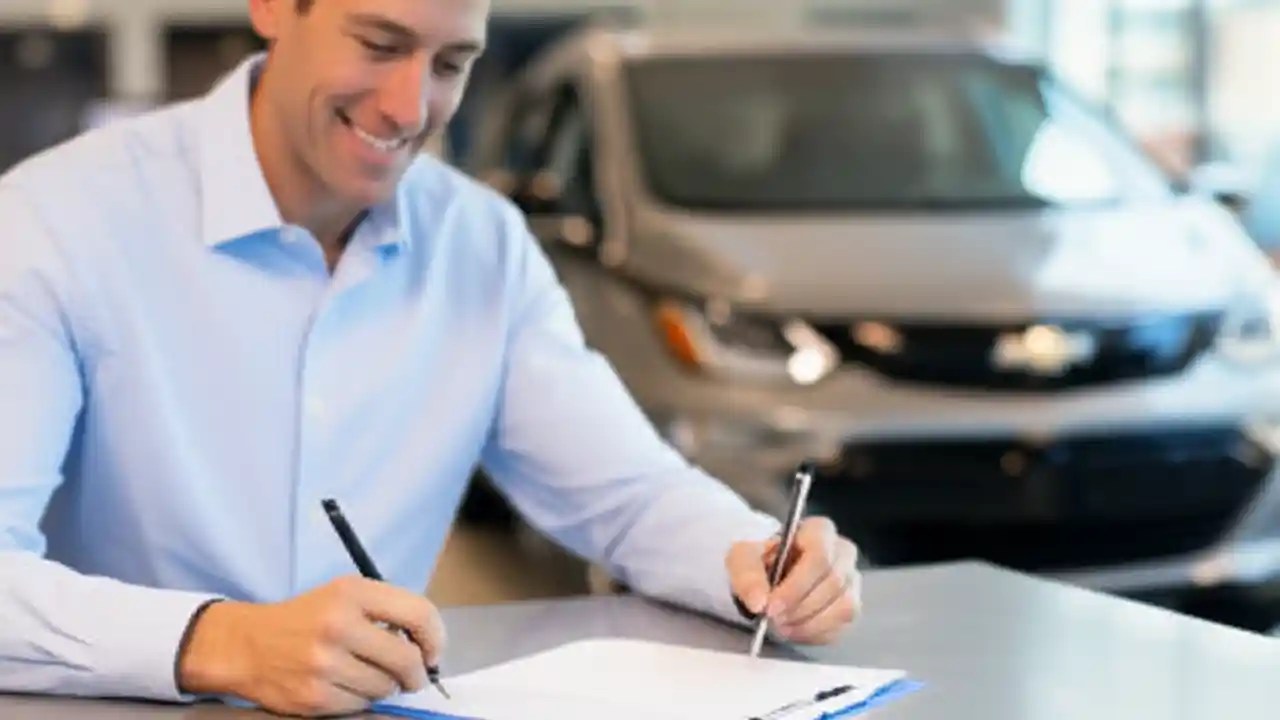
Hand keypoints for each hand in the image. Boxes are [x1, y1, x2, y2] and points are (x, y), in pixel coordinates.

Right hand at [177, 576, 445, 716]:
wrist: (246, 645)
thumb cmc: (306, 619)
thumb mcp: (344, 595)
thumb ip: (386, 611)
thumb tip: (427, 646)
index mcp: (352, 592)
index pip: (418, 614)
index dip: (436, 638)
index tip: (434, 652)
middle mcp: (339, 625)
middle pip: (406, 660)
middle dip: (416, 673)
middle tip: (413, 676)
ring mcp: (325, 664)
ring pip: (385, 687)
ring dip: (385, 687)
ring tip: (367, 675)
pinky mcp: (315, 697)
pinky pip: (360, 706)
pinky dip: (360, 700)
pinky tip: (344, 686)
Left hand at [726, 517, 861, 644]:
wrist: (768, 573)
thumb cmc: (760, 559)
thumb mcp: (743, 558)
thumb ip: (747, 575)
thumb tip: (759, 602)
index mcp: (819, 531)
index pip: (820, 557)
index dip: (796, 586)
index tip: (771, 606)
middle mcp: (843, 553)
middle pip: (833, 584)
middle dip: (799, 608)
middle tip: (772, 620)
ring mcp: (852, 581)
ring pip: (843, 608)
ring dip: (808, 624)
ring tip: (781, 626)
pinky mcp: (851, 607)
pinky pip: (842, 627)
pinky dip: (815, 634)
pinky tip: (793, 631)